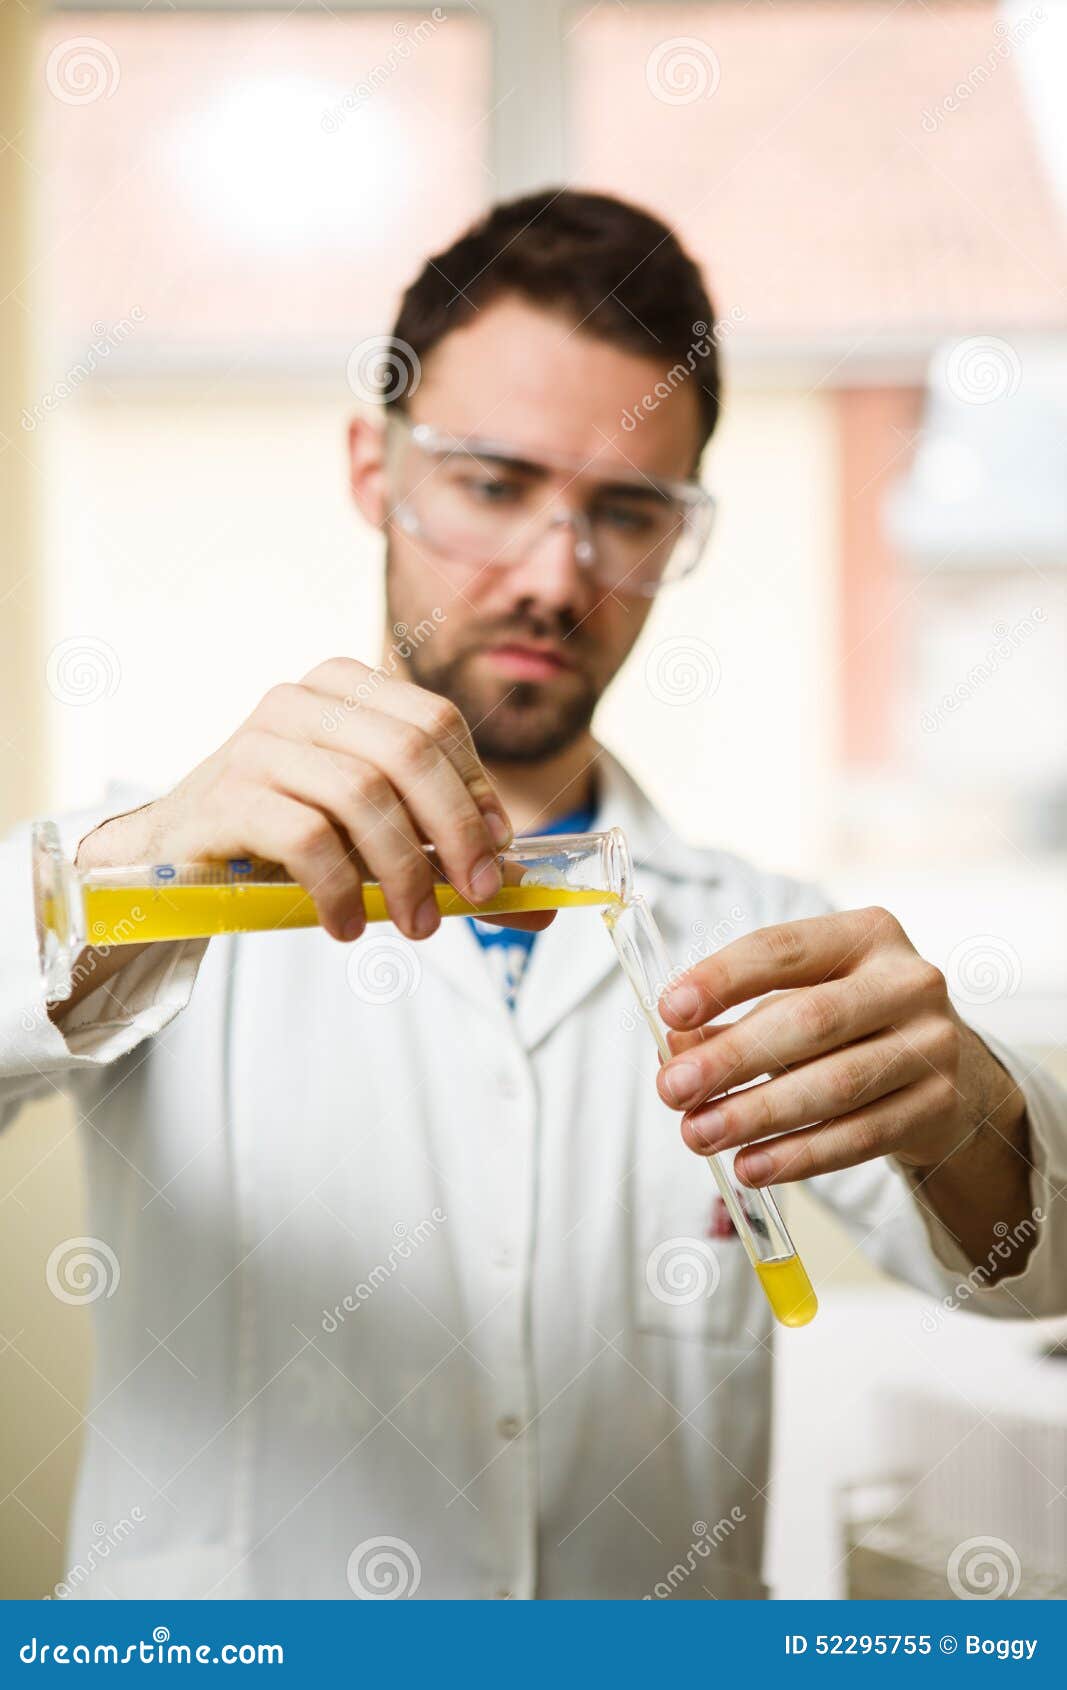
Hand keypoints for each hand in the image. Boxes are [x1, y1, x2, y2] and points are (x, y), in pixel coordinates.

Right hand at [76, 657, 544, 943]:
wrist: (175, 862)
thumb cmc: (287, 842)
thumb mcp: (375, 839)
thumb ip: (450, 864)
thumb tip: (540, 908)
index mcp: (344, 687)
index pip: (436, 722)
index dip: (476, 790)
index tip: (495, 855)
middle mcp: (299, 699)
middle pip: (409, 751)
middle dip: (456, 832)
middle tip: (475, 900)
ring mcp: (256, 741)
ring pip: (363, 794)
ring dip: (405, 872)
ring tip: (415, 926)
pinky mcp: (224, 796)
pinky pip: (306, 837)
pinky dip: (342, 889)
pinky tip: (347, 925)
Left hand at [655, 906, 1025, 1187]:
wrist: (945, 1070)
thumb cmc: (851, 1026)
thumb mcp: (798, 1000)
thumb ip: (734, 1019)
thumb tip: (676, 1046)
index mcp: (866, 934)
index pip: (784, 949)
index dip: (723, 979)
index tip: (669, 1010)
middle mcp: (908, 981)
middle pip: (810, 1020)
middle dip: (732, 1059)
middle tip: (673, 1090)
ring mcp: (933, 1044)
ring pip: (834, 1086)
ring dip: (757, 1115)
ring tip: (700, 1134)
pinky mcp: (939, 1105)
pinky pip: (860, 1136)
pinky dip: (799, 1155)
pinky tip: (752, 1166)